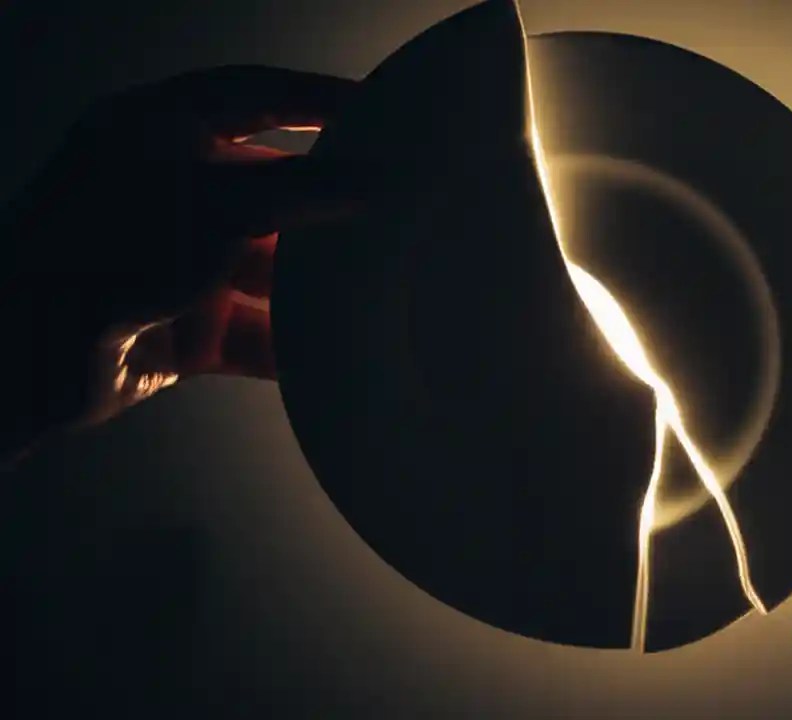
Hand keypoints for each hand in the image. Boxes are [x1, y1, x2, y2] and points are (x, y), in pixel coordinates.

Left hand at [2, 65, 358, 456]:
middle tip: (389, 217)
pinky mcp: (180, 327)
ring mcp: (172, 263)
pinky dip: (286, 344)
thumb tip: (375, 180)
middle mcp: (166, 192)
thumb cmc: (105, 252)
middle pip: (270, 190)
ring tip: (371, 293)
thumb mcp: (215, 203)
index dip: (318, 99)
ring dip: (310, 286)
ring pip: (265, 269)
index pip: (255, 96)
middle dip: (326, 211)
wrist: (28, 357)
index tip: (378, 112)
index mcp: (157, 131)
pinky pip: (251, 331)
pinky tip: (329, 353)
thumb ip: (302, 189)